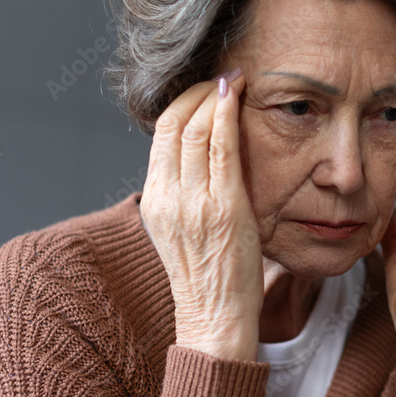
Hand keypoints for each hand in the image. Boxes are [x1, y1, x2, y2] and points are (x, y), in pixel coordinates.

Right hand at [139, 69, 262, 361]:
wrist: (214, 320)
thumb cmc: (209, 279)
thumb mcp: (186, 232)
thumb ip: (190, 196)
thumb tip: (206, 162)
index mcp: (156, 202)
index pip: (161, 136)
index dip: (182, 103)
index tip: (205, 89)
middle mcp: (168, 198)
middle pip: (174, 124)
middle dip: (199, 92)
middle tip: (222, 76)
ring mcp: (194, 202)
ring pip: (195, 130)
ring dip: (216, 97)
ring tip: (234, 80)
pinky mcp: (223, 208)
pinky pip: (222, 149)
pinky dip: (228, 116)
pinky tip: (239, 97)